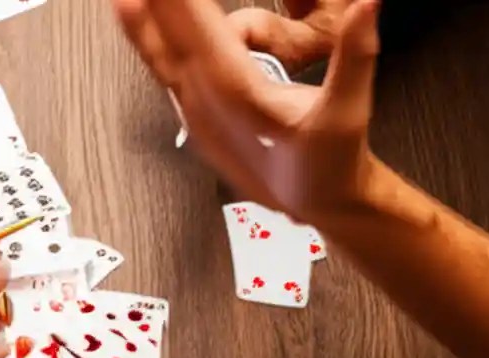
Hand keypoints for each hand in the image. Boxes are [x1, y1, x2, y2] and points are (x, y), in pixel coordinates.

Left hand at [113, 0, 382, 225]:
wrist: (320, 206)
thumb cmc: (332, 166)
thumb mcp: (348, 113)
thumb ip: (355, 57)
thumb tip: (368, 5)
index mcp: (237, 96)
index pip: (201, 34)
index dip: (180, 4)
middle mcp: (208, 103)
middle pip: (173, 42)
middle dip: (157, 6)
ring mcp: (198, 113)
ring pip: (162, 60)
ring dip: (142, 26)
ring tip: (119, 0)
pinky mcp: (198, 119)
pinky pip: (166, 74)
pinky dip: (149, 45)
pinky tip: (137, 24)